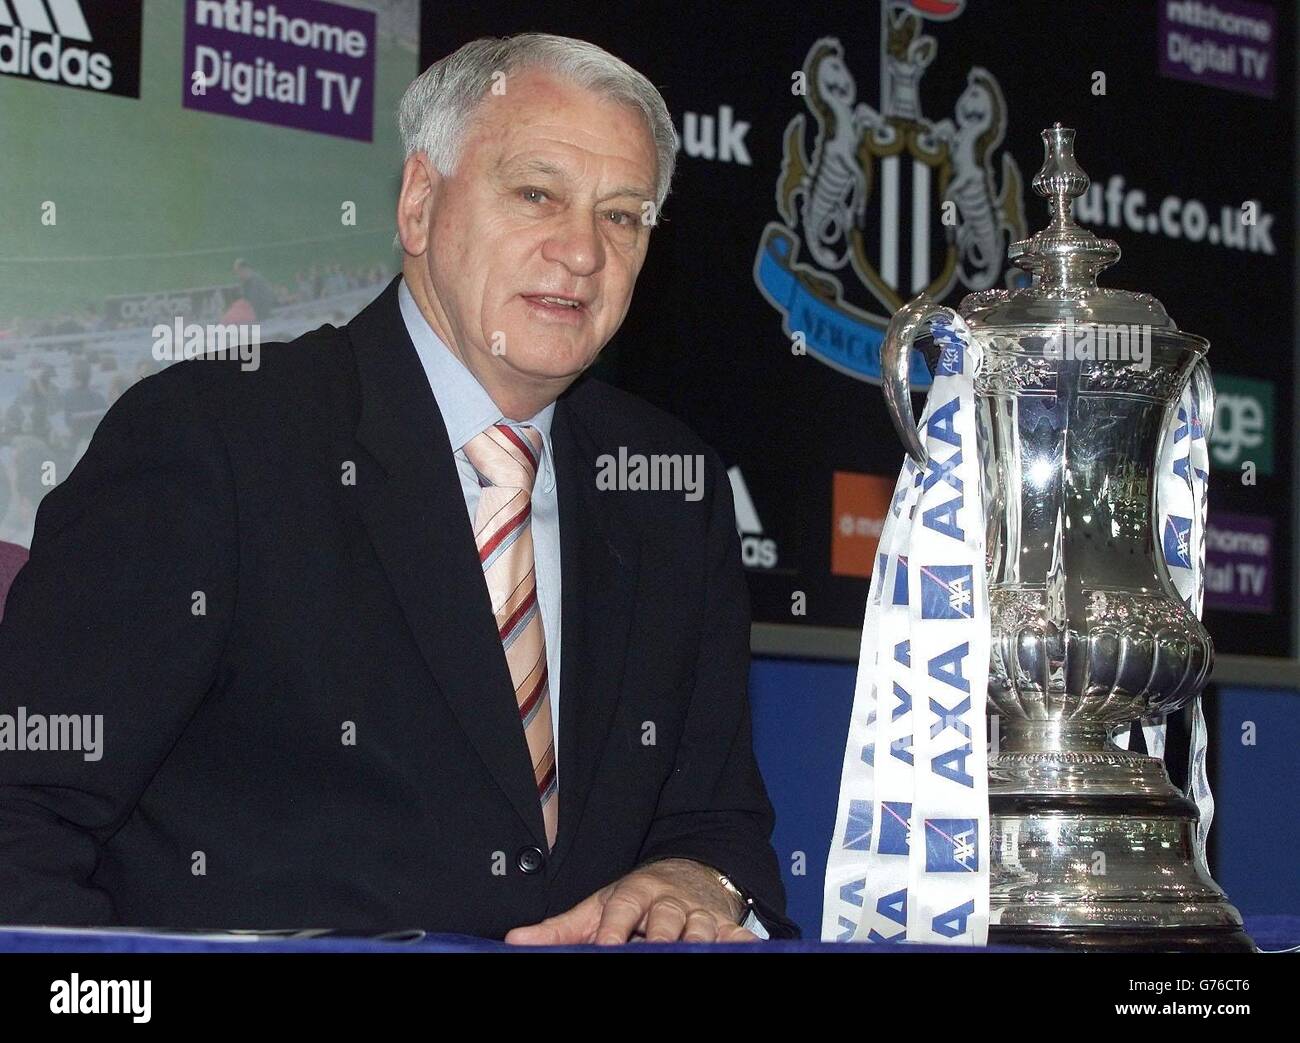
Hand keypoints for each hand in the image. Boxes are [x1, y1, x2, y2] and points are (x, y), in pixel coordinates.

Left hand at [504, 858, 758, 944]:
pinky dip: (740, 942)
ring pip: (699, 929)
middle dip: (658, 940)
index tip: (606, 947)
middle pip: (664, 922)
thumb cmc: (636, 898)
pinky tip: (746, 948)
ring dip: (696, 942)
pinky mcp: (724, 925)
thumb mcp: (598, 906)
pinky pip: (735, 934)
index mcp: (635, 893)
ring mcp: (698, 914)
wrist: (688, 874)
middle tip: (651, 953)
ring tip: (690, 954)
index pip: (622, 911)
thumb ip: (559, 928)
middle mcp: (668, 902)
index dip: (614, 929)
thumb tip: (513, 939)